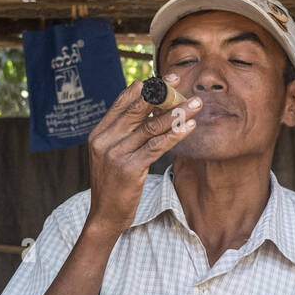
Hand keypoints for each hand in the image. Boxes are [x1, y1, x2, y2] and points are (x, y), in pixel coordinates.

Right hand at [87, 72, 200, 236]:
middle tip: (180, 79)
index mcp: (99, 134)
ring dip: (177, 113)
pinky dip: (176, 134)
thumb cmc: (113, 186)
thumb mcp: (111, 155)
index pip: (122, 103)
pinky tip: (190, 127)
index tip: (163, 78)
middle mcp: (105, 140)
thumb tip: (150, 112)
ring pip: (151, 126)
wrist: (105, 216)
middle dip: (161, 92)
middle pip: (137, 109)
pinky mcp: (130, 168)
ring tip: (195, 103)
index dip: (144, 88)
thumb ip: (123, 134)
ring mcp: (116, 154)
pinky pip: (157, 146)